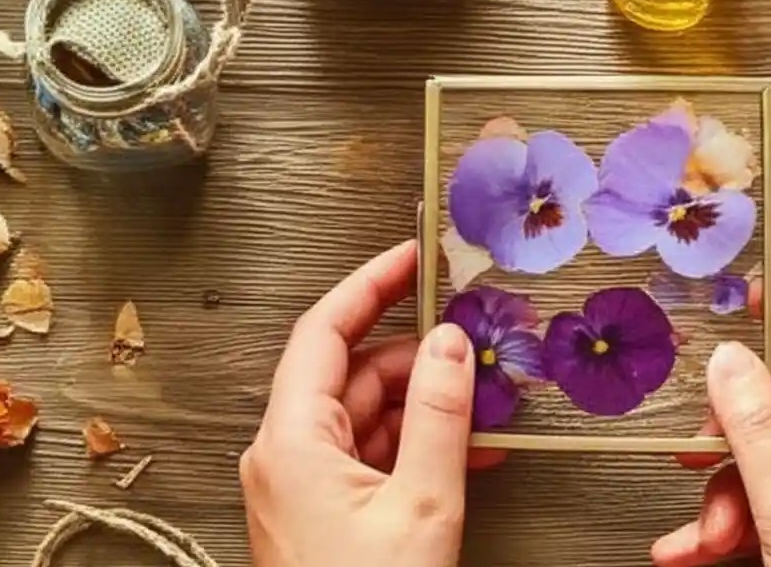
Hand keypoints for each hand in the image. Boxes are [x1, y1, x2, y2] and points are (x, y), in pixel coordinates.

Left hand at [241, 240, 484, 566]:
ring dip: (426, 402)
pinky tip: (469, 444)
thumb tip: (453, 345)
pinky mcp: (327, 512)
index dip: (370, 284)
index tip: (412, 257)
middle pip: (352, 371)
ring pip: (369, 414)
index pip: (324, 330)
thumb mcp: (421, 503)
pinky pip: (374, 456)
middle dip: (417, 353)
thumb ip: (441, 414)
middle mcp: (287, 453)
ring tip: (483, 395)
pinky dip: (419, 444)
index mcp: (290, 439)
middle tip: (473, 337)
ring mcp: (305, 484)